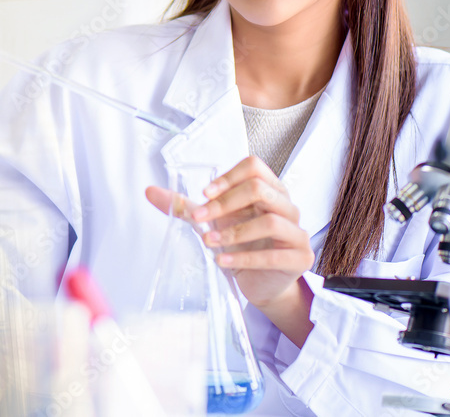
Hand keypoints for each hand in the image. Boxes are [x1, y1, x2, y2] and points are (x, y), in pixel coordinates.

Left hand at [146, 156, 314, 308]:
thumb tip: (150, 191)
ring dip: (234, 232)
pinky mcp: (300, 258)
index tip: (204, 193)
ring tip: (208, 242)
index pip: (254, 167)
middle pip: (261, 189)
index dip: (228, 178)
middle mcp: (286, 206)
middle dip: (225, 204)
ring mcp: (297, 232)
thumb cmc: (241, 244)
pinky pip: (274, 255)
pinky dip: (245, 257)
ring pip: (271, 221)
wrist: (261, 282)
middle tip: (199, 218)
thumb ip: (185, 206)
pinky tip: (223, 260)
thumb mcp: (211, 222)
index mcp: (269, 190)